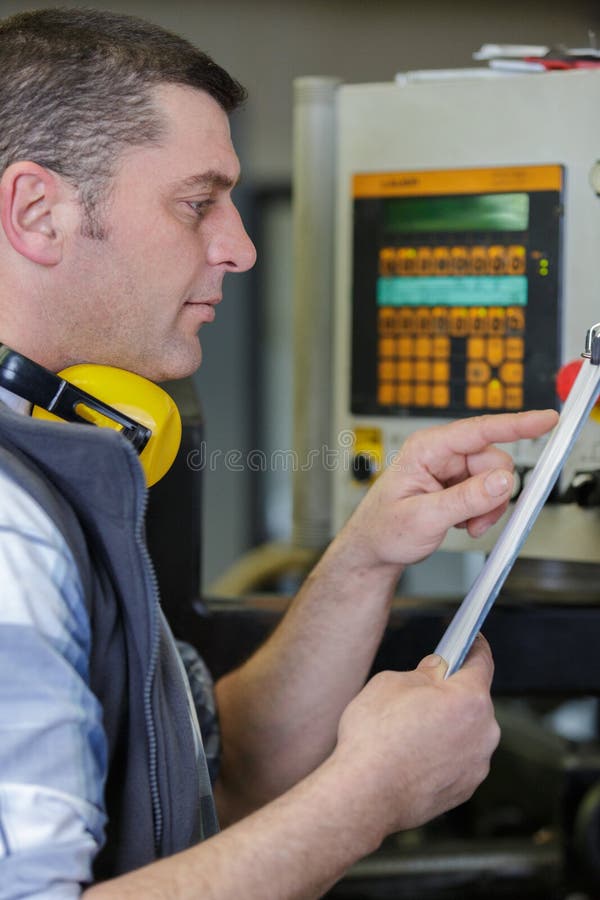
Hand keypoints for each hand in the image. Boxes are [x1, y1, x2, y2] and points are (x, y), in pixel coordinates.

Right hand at [333, 635, 499, 836]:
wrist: (365, 793)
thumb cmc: (376, 735)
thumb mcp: (391, 682)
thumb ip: (423, 673)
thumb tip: (436, 671)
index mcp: (470, 698)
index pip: (482, 661)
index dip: (474, 646)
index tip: (471, 640)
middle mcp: (484, 732)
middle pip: (473, 699)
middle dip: (452, 692)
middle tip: (420, 691)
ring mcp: (477, 764)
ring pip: (466, 731)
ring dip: (448, 725)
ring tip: (410, 729)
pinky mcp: (465, 789)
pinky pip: (458, 759)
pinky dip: (443, 753)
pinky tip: (413, 754)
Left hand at [342, 409, 557, 568]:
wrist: (375, 547)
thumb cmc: (384, 529)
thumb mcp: (423, 518)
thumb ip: (465, 499)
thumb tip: (501, 481)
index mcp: (426, 448)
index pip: (479, 430)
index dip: (516, 424)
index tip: (545, 419)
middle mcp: (441, 452)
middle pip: (494, 460)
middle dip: (492, 493)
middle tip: (475, 520)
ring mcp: (450, 467)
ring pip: (496, 478)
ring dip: (488, 506)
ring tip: (464, 523)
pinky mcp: (458, 482)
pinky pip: (489, 491)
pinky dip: (483, 511)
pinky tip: (463, 521)